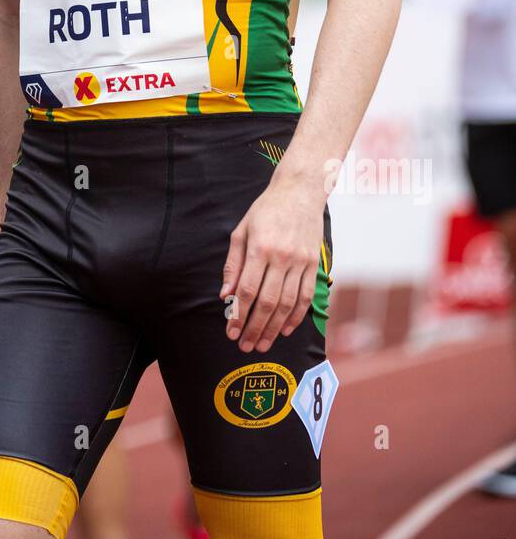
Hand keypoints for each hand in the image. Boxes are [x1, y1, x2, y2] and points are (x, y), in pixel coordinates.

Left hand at [220, 179, 322, 353]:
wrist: (300, 192)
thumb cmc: (266, 210)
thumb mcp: (241, 231)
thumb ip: (233, 264)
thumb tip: (225, 295)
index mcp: (260, 248)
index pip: (247, 290)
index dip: (239, 315)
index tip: (231, 332)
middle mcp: (282, 257)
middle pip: (267, 302)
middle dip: (255, 328)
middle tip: (246, 346)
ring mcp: (300, 262)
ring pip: (287, 304)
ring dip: (274, 328)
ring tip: (263, 344)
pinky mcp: (314, 264)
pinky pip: (305, 296)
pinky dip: (296, 316)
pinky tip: (285, 329)